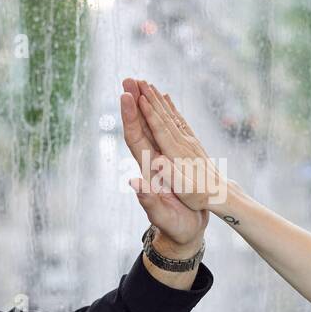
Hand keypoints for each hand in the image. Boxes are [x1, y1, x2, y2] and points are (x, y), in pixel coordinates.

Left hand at [120, 79, 208, 249]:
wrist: (183, 233)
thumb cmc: (174, 227)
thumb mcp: (163, 216)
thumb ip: (149, 200)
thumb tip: (134, 182)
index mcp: (148, 170)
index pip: (135, 138)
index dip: (130, 117)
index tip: (126, 95)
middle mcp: (151, 161)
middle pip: (140, 126)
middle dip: (134, 102)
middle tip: (129, 78)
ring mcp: (161, 160)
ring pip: (152, 127)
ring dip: (146, 104)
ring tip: (143, 82)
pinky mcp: (172, 162)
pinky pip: (166, 133)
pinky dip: (164, 116)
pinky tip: (164, 103)